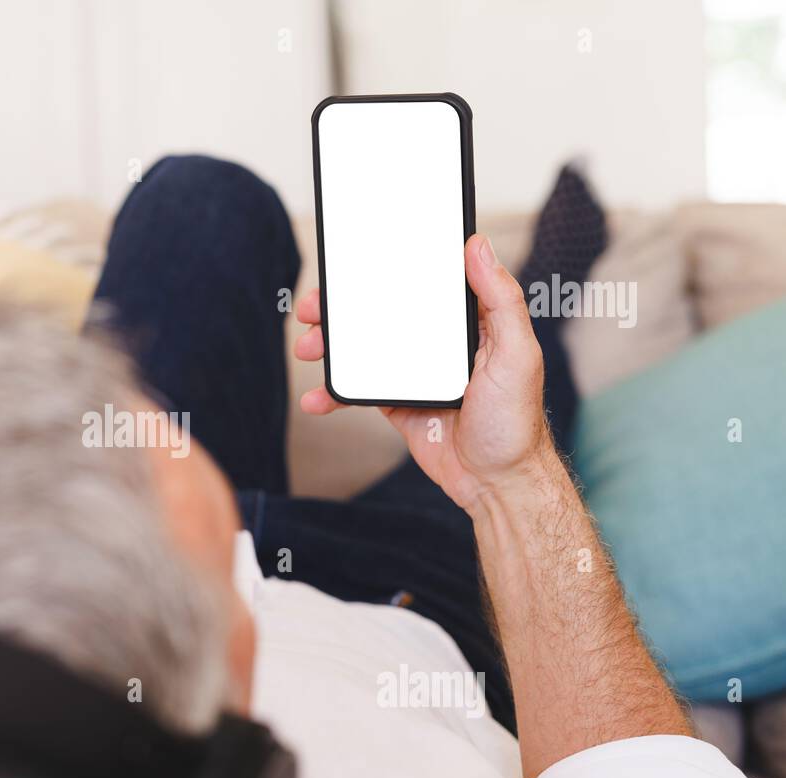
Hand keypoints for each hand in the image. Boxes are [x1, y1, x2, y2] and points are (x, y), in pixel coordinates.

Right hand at [294, 233, 557, 512]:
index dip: (387, 268)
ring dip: (330, 345)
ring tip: (307, 347)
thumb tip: (478, 246)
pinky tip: (316, 397)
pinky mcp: (397, 402)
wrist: (497, 483)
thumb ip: (501, 298)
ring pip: (363, 347)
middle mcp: (438, 342)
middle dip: (342, 307)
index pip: (424, 282)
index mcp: (468, 321)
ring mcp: (414, 373)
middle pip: (382, 311)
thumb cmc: (516, 421)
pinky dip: (333, 393)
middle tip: (314, 307)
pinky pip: (359, 390)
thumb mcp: (517, 352)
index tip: (355, 261)